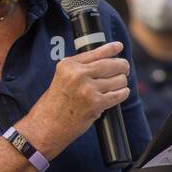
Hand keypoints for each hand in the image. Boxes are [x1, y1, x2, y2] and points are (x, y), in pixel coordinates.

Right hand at [21, 41, 129, 157]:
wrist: (47, 125)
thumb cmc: (55, 103)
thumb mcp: (62, 78)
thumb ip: (79, 68)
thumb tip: (105, 60)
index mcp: (68, 65)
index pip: (96, 52)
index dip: (111, 49)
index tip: (119, 46)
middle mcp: (77, 74)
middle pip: (112, 64)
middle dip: (122, 67)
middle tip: (124, 70)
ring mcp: (87, 89)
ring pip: (118, 80)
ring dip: (122, 83)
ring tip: (118, 85)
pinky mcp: (96, 103)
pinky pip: (119, 94)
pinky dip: (122, 93)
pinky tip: (121, 93)